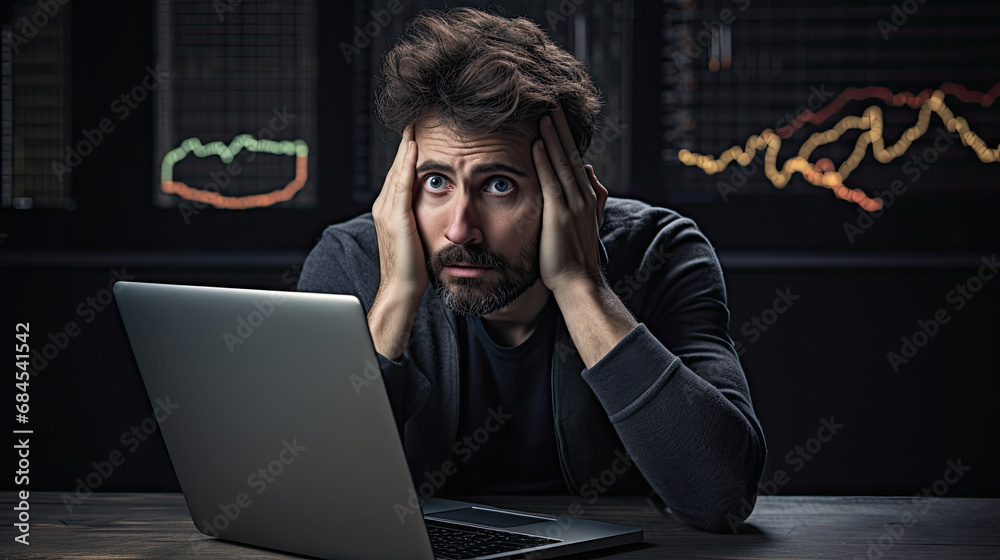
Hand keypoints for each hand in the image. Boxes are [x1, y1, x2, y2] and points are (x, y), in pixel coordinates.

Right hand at [368, 125, 426, 359]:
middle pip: (397, 165)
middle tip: (419, 116)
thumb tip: (440, 207)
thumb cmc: (415, 271)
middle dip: (407, 142)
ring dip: (407, 145)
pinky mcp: (395, 217)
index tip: (420, 131)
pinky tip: (415, 147)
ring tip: (416, 123)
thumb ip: (423, 219)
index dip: (409, 152)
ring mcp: (387, 210)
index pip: (400, 172)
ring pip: (398, 169)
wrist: (402, 292)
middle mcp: (383, 206)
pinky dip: (407, 163)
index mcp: (389, 209)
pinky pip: (402, 183)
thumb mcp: (420, 238)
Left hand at [533, 107, 608, 294]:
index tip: (557, 118)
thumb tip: (591, 170)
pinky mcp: (559, 214)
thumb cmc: (575, 257)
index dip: (566, 138)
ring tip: (545, 114)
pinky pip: (551, 181)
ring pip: (562, 163)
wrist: (578, 282)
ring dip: (553, 137)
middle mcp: (583, 196)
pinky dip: (545, 161)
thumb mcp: (586, 222)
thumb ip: (590, 196)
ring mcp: (572, 205)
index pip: (575, 161)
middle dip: (561, 129)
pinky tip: (538, 143)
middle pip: (570, 155)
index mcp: (587, 197)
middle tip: (553, 103)